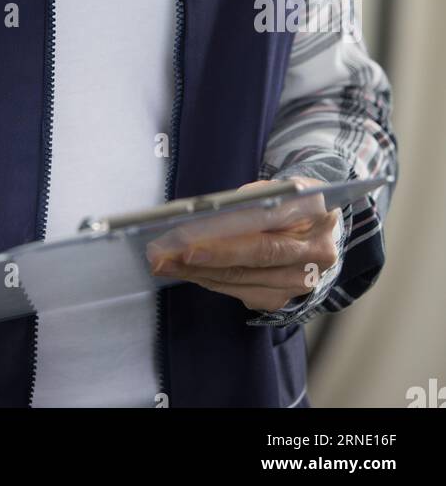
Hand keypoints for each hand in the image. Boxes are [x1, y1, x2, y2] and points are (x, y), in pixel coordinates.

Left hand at [145, 178, 341, 312]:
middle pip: (255, 257)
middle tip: (165, 256)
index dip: (226, 238)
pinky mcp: (286, 297)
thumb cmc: (287, 201)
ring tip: (165, 263)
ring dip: (200, 273)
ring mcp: (303, 279)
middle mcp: (315, 250)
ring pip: (245, 279)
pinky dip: (213, 282)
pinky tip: (188, 273)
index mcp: (313, 211)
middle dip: (205, 258)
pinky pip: (243, 292)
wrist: (321, 228)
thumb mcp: (274, 188)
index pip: (265, 225)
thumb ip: (248, 200)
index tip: (186, 242)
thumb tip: (204, 218)